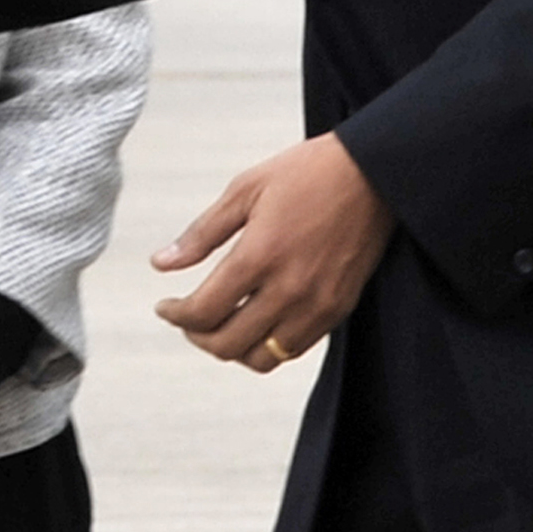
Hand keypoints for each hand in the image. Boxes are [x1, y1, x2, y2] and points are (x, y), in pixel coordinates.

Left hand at [150, 131, 394, 369]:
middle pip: (228, 344)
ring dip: (232, 349)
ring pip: (262, 358)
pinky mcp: (338, 310)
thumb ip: (201, 233)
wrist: (372, 173)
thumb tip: (161, 263)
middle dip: (197, 336)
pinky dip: (267, 345)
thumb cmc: (306, 173)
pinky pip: (294, 349)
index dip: (175, 315)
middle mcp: (288, 289)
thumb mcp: (244, 190)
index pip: (204, 311)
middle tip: (186, 319)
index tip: (164, 307)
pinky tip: (255, 320)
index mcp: (259, 255)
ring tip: (219, 324)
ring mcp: (317, 305)